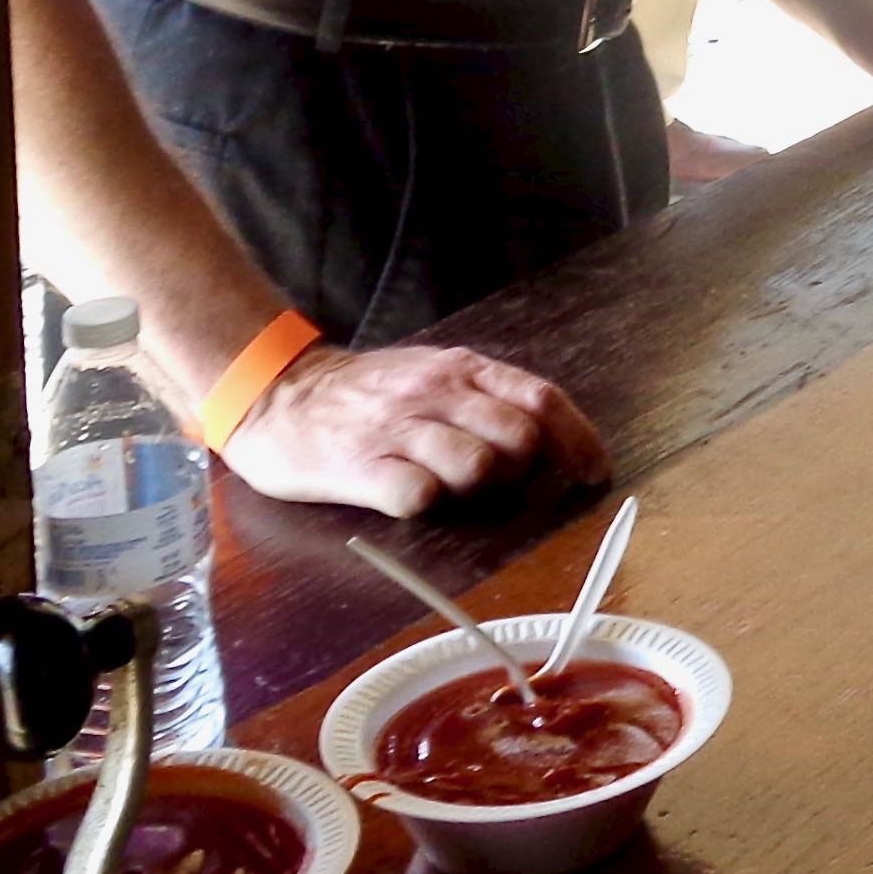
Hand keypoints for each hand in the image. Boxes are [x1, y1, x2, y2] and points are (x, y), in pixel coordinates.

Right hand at [217, 338, 607, 517]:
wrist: (279, 394)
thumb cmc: (368, 393)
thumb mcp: (433, 373)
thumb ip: (487, 396)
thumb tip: (550, 434)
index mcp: (462, 369)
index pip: (542, 400)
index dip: (578, 440)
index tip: (593, 474)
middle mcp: (436, 394)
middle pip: (519, 438)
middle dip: (519, 469)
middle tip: (488, 479)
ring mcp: (397, 430)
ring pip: (477, 466)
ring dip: (474, 488)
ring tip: (441, 483)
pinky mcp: (359, 468)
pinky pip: (417, 496)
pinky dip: (424, 504)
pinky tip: (408, 496)